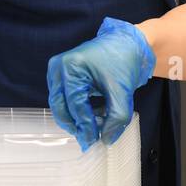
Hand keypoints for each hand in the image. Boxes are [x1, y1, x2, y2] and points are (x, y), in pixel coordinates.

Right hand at [47, 17, 155, 149]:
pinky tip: (91, 117)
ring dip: (74, 119)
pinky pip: (63, 98)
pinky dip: (75, 110)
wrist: (128, 44)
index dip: (85, 126)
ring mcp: (58, 70)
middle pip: (61, 106)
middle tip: (89, 140)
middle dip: (76, 125)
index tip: (93, 141)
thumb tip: (105, 140)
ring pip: (60, 105)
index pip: (75, 105)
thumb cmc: (124, 61)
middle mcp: (59, 67)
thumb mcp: (123, 92)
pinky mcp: (61, 74)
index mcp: (72, 67)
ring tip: (92, 130)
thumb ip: (116, 118)